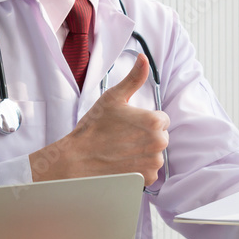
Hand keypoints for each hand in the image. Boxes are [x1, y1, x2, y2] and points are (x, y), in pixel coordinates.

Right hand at [29, 53, 169, 184]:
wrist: (76, 161)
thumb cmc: (93, 128)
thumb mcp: (113, 98)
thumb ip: (134, 77)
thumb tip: (143, 58)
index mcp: (154, 122)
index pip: (162, 120)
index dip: (145, 122)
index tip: (128, 126)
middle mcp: (158, 143)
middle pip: (160, 137)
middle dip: (145, 137)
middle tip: (122, 139)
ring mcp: (153, 163)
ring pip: (155, 154)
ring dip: (143, 153)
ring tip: (121, 151)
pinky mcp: (146, 180)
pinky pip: (149, 171)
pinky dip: (139, 169)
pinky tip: (122, 164)